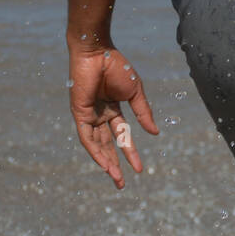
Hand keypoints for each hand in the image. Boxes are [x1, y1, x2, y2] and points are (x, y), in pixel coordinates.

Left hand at [67, 46, 159, 188]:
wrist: (97, 51)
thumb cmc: (116, 67)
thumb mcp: (135, 93)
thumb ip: (143, 113)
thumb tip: (155, 133)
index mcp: (113, 109)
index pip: (123, 136)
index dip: (131, 152)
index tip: (140, 169)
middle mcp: (99, 115)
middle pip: (108, 145)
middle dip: (115, 164)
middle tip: (122, 184)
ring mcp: (89, 115)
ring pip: (97, 145)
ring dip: (106, 162)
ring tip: (116, 179)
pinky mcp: (80, 113)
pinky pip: (86, 137)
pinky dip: (95, 151)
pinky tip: (104, 163)